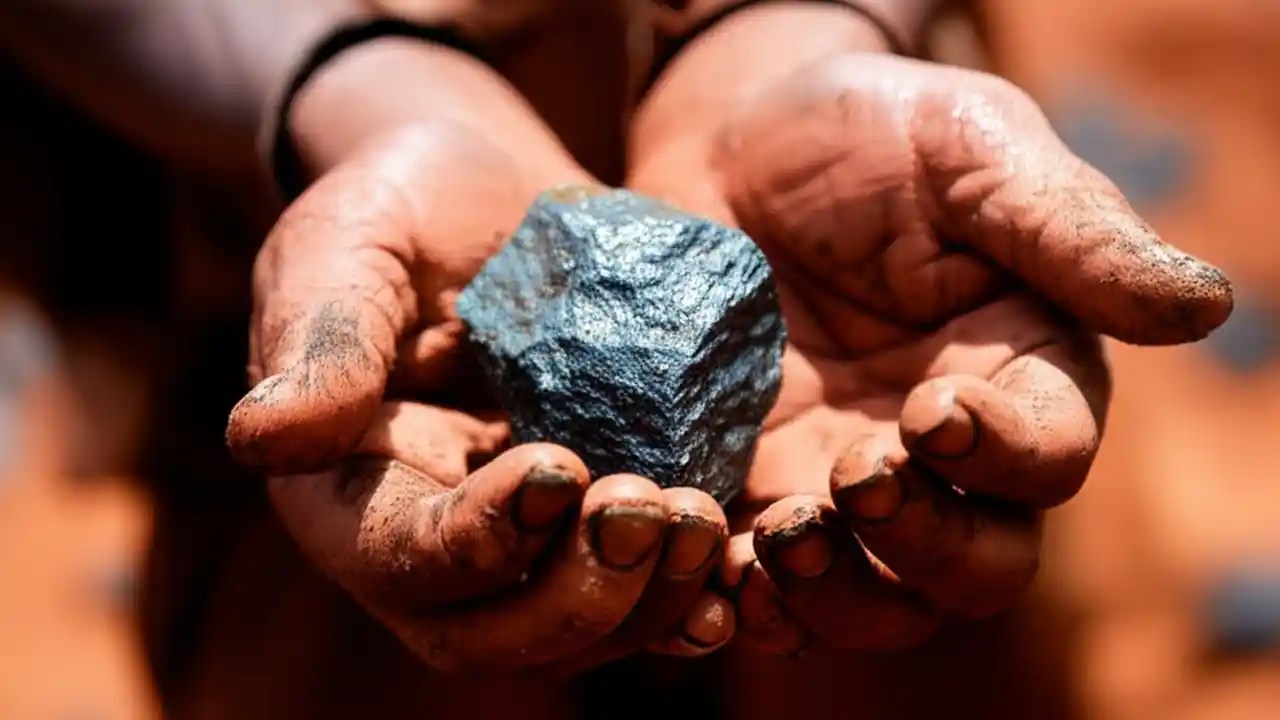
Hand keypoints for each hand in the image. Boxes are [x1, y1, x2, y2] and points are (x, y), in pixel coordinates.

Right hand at [225, 43, 732, 672]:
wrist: (495, 195)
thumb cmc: (403, 210)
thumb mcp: (349, 248)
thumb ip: (320, 339)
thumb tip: (261, 440)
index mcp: (354, 490)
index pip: (402, 558)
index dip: (479, 539)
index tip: (558, 467)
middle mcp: (437, 540)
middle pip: (492, 636)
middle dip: (576, 596)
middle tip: (651, 515)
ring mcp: (526, 542)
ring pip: (575, 634)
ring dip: (648, 604)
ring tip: (706, 528)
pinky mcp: (600, 520)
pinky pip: (642, 597)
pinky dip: (689, 596)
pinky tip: (737, 561)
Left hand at [630, 50, 1231, 652]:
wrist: (728, 146)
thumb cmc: (863, 133)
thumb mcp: (965, 151)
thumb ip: (1068, 230)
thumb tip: (1202, 307)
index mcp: (1018, 374)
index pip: (1051, 455)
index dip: (1009, 457)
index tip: (933, 412)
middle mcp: (941, 456)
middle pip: (974, 566)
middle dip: (923, 547)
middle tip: (853, 480)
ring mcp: (837, 484)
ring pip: (872, 604)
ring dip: (830, 598)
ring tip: (773, 541)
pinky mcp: (750, 490)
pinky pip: (758, 586)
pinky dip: (739, 602)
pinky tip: (709, 579)